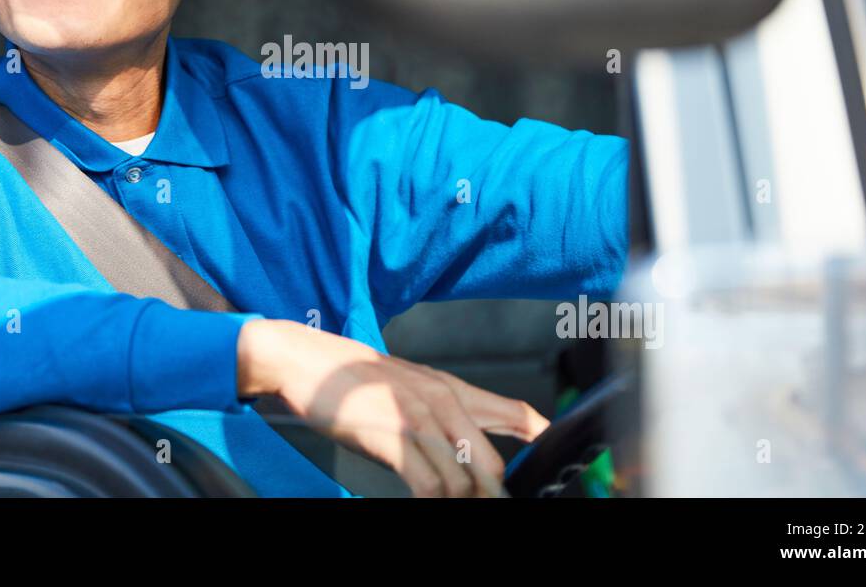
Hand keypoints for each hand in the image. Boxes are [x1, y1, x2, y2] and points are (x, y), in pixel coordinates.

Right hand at [236, 318, 549, 496]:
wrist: (309, 362)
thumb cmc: (355, 380)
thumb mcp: (410, 386)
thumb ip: (443, 410)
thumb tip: (467, 448)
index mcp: (452, 388)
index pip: (515, 412)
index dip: (541, 440)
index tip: (556, 466)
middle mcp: (443, 401)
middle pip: (492, 464)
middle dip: (494, 494)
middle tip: (488, 503)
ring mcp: (419, 419)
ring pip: (462, 480)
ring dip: (461, 501)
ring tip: (453, 503)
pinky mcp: (393, 436)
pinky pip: (427, 484)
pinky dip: (432, 500)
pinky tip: (426, 500)